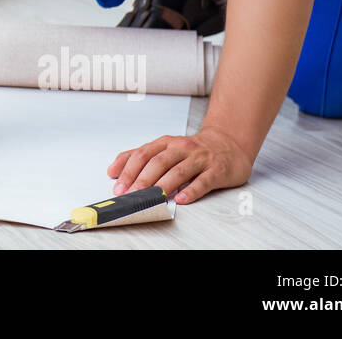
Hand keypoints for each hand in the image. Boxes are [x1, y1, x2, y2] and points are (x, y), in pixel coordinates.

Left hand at [106, 126, 252, 203]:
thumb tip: (114, 170)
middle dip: (142, 181)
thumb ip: (140, 157)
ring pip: (178, 172)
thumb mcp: (165, 147)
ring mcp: (199, 159)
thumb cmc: (192, 149)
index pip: (142, 154)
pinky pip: (202, 181)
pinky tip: (182, 199)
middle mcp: (181, 148)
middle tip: (131, 195)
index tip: (119, 185)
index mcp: (166, 142)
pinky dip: (191, 191)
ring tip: (152, 199)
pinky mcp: (216, 170)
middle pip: (158, 163)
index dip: (128, 170)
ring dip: (162, 186)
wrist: (227, 143)